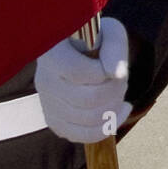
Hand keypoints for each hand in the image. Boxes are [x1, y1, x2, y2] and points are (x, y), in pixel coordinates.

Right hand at [35, 17, 131, 142]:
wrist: (81, 53)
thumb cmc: (96, 40)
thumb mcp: (109, 33)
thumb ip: (115, 47)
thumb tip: (116, 74)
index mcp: (52, 54)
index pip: (79, 72)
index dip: (106, 72)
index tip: (116, 66)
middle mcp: (44, 80)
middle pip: (87, 99)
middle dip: (116, 91)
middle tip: (123, 79)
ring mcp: (47, 103)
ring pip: (88, 119)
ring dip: (114, 107)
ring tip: (119, 92)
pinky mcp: (54, 121)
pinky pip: (82, 135)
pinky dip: (107, 127)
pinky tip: (119, 111)